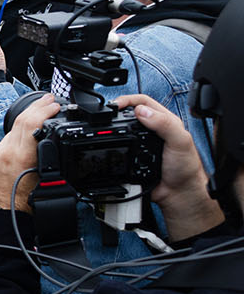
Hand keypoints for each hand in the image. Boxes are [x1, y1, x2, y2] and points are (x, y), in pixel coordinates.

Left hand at [0, 92, 56, 210]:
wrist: (5, 216)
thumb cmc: (27, 204)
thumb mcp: (45, 179)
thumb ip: (46, 156)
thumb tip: (51, 137)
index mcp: (21, 159)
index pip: (30, 124)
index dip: (43, 110)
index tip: (53, 104)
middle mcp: (5, 154)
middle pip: (20, 121)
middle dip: (36, 108)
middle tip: (48, 100)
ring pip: (11, 133)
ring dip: (25, 125)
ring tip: (39, 117)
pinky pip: (2, 146)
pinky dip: (13, 142)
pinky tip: (22, 141)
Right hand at [117, 93, 226, 239]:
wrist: (179, 194)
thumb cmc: (186, 169)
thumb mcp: (180, 142)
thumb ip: (165, 124)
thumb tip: (142, 111)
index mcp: (166, 121)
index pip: (143, 101)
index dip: (128, 100)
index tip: (116, 105)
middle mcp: (153, 129)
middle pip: (130, 111)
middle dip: (117, 110)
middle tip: (108, 113)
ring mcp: (142, 141)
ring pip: (123, 127)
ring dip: (114, 125)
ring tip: (108, 125)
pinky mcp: (133, 154)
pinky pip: (119, 143)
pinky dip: (114, 141)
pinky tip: (113, 142)